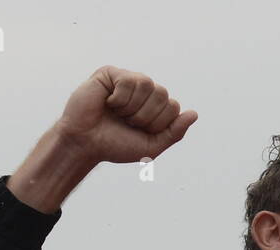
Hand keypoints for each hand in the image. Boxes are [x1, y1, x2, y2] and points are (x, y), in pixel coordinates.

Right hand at [54, 65, 197, 164]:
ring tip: (118, 113)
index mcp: (155, 108)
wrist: (86, 144)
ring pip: (148, 85)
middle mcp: (144, 92)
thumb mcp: (152, 146)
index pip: (173, 107)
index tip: (139, 131)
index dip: (157, 124)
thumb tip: (194, 114)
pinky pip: (130, 80)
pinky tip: (108, 102)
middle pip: (164, 95)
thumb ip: (175, 132)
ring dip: (133, 107)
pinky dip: (120, 98)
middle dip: (146, 116)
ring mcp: (128, 81)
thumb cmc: (116, 145)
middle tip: (126, 122)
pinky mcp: (111, 74)